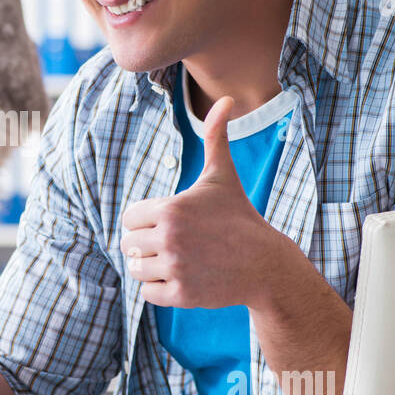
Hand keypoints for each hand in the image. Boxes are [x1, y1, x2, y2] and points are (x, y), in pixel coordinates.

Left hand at [119, 95, 288, 310]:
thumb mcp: (222, 175)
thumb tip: (225, 99)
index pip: (129, 218)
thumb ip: (215, 137)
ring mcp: (175, 268)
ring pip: (135, 269)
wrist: (265, 264)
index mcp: (171, 209)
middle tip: (175, 243)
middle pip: (128, 244)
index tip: (169, 222)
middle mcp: (169, 239)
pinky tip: (182, 277)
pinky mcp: (181, 295)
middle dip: (146, 244)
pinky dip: (159, 288)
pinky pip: (147, 293)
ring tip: (176, 260)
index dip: (146, 220)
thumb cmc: (238, 217)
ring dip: (150, 267)